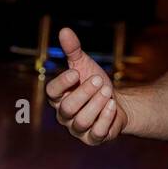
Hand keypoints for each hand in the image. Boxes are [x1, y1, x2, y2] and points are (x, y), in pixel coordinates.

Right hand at [45, 27, 128, 144]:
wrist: (116, 102)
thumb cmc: (94, 82)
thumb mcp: (84, 64)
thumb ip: (73, 50)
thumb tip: (64, 30)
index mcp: (58, 97)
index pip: (51, 92)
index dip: (62, 82)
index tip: (76, 72)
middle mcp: (64, 115)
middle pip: (68, 108)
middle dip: (85, 93)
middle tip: (100, 79)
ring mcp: (78, 129)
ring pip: (82, 121)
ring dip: (97, 104)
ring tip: (108, 90)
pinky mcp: (93, 138)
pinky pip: (96, 133)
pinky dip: (105, 118)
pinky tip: (113, 106)